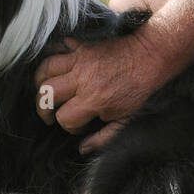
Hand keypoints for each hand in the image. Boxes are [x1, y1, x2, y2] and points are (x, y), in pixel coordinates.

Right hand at [34, 34, 168, 152]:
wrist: (152, 56)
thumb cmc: (142, 89)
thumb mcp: (128, 119)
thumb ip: (104, 138)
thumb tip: (83, 148)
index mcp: (95, 100)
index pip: (65, 117)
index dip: (69, 126)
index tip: (78, 126)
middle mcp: (83, 79)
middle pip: (46, 93)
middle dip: (43, 108)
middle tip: (49, 114)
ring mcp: (81, 59)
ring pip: (46, 68)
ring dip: (40, 81)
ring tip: (45, 91)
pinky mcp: (83, 45)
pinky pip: (58, 47)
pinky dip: (52, 54)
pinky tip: (55, 67)